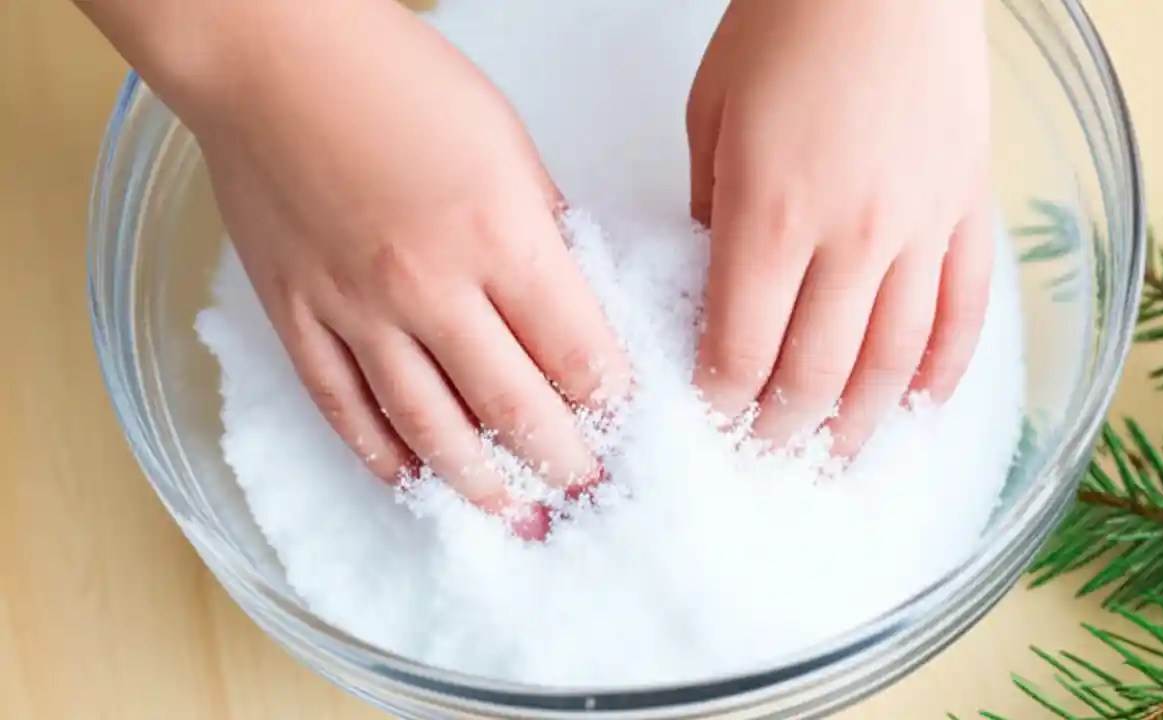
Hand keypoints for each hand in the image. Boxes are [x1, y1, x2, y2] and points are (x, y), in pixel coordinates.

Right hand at [186, 1, 628, 530]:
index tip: (631, 428)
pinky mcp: (299, 317)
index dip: (614, 404)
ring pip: (432, 431)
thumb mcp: (507, 143)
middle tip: (593, 493)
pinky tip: (414, 482)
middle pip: (517, 409)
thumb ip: (542, 232)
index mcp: (499, 237)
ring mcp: (357, 311)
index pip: (579, 355)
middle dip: (567, 463)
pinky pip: (346, 410)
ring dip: (484, 485)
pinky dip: (384, 457)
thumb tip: (567, 303)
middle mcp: (431, 288)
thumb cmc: (396, 79)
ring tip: (521, 519)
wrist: (272, 55)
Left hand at [686, 0, 993, 452]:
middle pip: (815, 374)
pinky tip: (922, 410)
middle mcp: (851, 241)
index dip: (720, 403)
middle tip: (762, 461)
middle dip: (782, 432)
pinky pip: (964, 313)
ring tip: (836, 464)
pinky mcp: (968, 212)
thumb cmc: (786, 28)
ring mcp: (920, 231)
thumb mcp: (710, 116)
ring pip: (892, 362)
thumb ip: (711, 210)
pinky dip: (944, 371)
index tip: (707, 428)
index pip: (740, 349)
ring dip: (860, 424)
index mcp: (771, 218)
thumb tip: (718, 278)